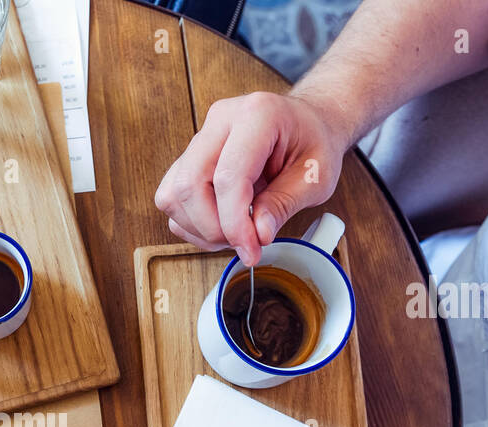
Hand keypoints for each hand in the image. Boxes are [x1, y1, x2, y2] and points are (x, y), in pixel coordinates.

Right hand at [154, 91, 348, 262]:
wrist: (307, 123)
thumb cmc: (313, 142)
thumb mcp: (315, 176)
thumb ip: (284, 204)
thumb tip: (257, 234)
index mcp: (257, 115)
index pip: (228, 176)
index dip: (235, 223)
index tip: (251, 249)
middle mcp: (221, 121)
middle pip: (190, 185)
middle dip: (212, 228)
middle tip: (243, 243)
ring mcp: (201, 138)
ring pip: (174, 194)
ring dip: (200, 227)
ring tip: (235, 232)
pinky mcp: (189, 157)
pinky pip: (172, 197)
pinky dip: (192, 222)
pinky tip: (220, 223)